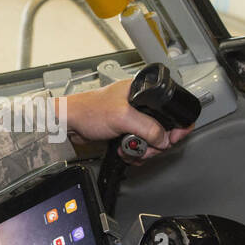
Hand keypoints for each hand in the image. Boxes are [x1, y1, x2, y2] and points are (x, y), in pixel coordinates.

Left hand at [53, 81, 192, 160]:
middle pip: (162, 129)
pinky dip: (134, 152)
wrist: (68, 124)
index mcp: (142, 92)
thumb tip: (164, 139)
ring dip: (143, 150)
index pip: (170, 108)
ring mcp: (132, 119)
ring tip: (130, 150)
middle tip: (146, 149)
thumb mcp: (123, 117)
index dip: (177, 125)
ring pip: (151, 140)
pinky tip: (125, 153)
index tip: (174, 138)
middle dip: (155, 144)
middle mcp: (139, 104)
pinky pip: (139, 145)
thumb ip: (148, 128)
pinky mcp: (125, 130)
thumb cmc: (88, 111)